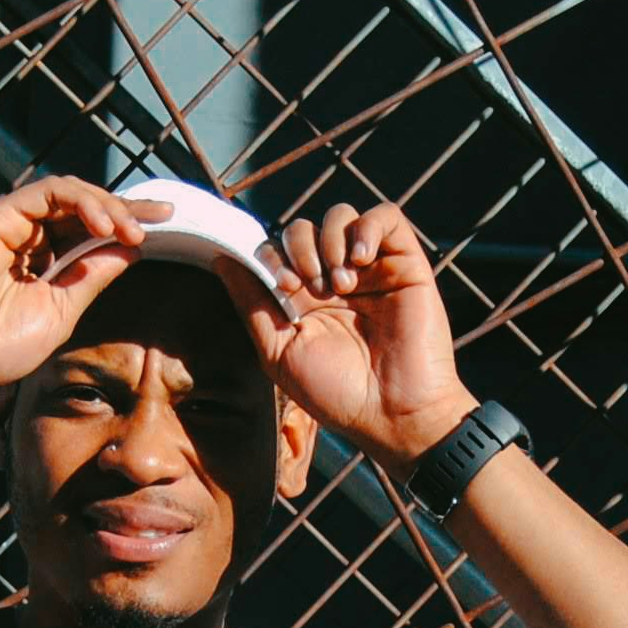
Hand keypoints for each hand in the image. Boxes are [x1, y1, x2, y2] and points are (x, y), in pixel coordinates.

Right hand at [0, 177, 161, 397]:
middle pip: (87, 208)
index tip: (166, 226)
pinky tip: (102, 224)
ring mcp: (15, 225)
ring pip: (71, 194)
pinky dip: (80, 200)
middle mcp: (31, 238)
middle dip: (128, 209)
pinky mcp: (0, 215)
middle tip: (161, 217)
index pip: (92, 233)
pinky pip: (48, 191)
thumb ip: (92, 276)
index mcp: (46, 263)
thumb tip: (129, 249)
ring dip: (108, 206)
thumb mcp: (62, 311)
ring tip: (131, 228)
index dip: (128, 225)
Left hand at [240, 201, 474, 461]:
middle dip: (299, 247)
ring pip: (340, 215)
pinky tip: (360, 260)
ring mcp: (370, 268)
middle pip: (304, 228)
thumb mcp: (278, 350)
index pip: (277, 250)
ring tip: (340, 283)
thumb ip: (251, 303)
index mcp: (303, 298)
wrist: (391, 412)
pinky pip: (385, 216)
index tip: (283, 286)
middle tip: (309, 285)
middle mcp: (334, 278)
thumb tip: (222, 259)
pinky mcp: (405, 262)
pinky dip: (367, 228)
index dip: (272, 256)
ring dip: (330, 239)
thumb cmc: (335, 392)